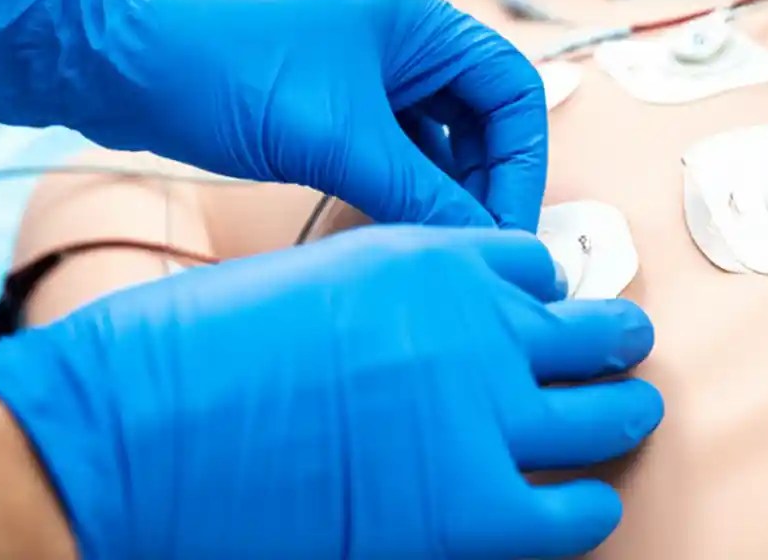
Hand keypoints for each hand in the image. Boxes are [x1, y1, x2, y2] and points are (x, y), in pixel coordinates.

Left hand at [0, 0, 547, 229]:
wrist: (108, 54)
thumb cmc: (219, 64)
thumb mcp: (334, 138)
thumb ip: (416, 193)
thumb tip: (476, 242)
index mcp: (413, 22)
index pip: (509, 90)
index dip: (521, 162)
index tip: (507, 225)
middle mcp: (393, 40)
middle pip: (474, 118)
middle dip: (480, 183)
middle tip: (472, 246)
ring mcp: (354, 71)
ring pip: (426, 140)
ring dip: (434, 191)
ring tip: (430, 246)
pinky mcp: (318, 102)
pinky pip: (382, 149)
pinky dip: (393, 188)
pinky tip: (388, 228)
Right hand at [0, 226, 660, 558]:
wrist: (139, 429)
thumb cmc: (196, 353)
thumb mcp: (313, 282)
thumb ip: (393, 298)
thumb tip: (431, 334)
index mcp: (431, 259)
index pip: (534, 262)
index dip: (550, 289)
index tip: (556, 308)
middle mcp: (476, 326)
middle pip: (596, 331)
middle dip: (615, 342)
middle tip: (625, 354)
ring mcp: (485, 416)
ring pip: (609, 410)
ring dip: (623, 412)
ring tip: (628, 415)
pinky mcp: (474, 508)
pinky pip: (577, 506)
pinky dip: (589, 502)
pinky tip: (583, 500)